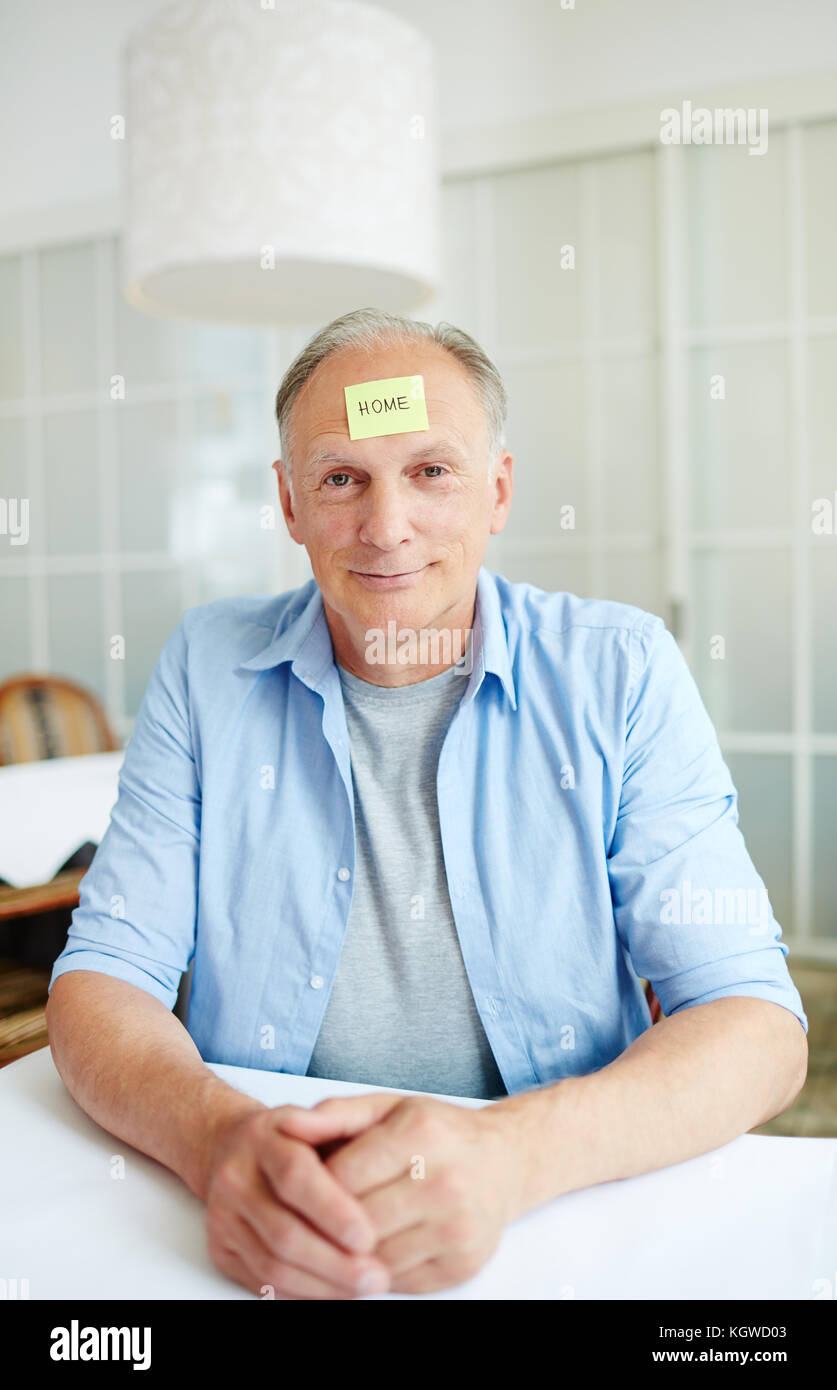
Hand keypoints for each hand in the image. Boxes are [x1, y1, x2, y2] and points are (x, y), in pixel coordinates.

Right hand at [203, 1105, 392, 1299]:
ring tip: (363, 1288)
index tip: (368, 1236)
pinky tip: (334, 1290)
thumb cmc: (293, 1136)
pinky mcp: (221, 1249)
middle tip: (376, 1276)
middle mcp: (236, 1178)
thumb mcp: (319, 1115)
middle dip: (334, 1262)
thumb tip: (376, 1154)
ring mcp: (224, 1217)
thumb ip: (342, 1123)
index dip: (333, 1211)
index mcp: (262, 1137)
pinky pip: (262, 1282)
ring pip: (272, 1265)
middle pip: (282, 1232)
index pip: (294, 1176)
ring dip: (322, 1284)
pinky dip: (303, 1293)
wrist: (235, 1148)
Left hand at [277, 1092, 523, 1294]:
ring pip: (372, 1259)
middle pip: (355, 1223)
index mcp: (421, 1133)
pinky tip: (368, 1251)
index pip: (342, 1176)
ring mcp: (457, 1229)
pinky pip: (396, 1281)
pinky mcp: (461, 1265)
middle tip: (307, 1216)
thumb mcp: (386, 1108)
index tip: (301, 1185)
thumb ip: (333, 1115)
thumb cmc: (436, 1133)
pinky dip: (372, 1271)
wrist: (504, 1162)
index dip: (311, 1186)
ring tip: (335, 1234)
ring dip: (345, 1253)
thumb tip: (283, 1125)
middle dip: (323, 1223)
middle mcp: (444, 1182)